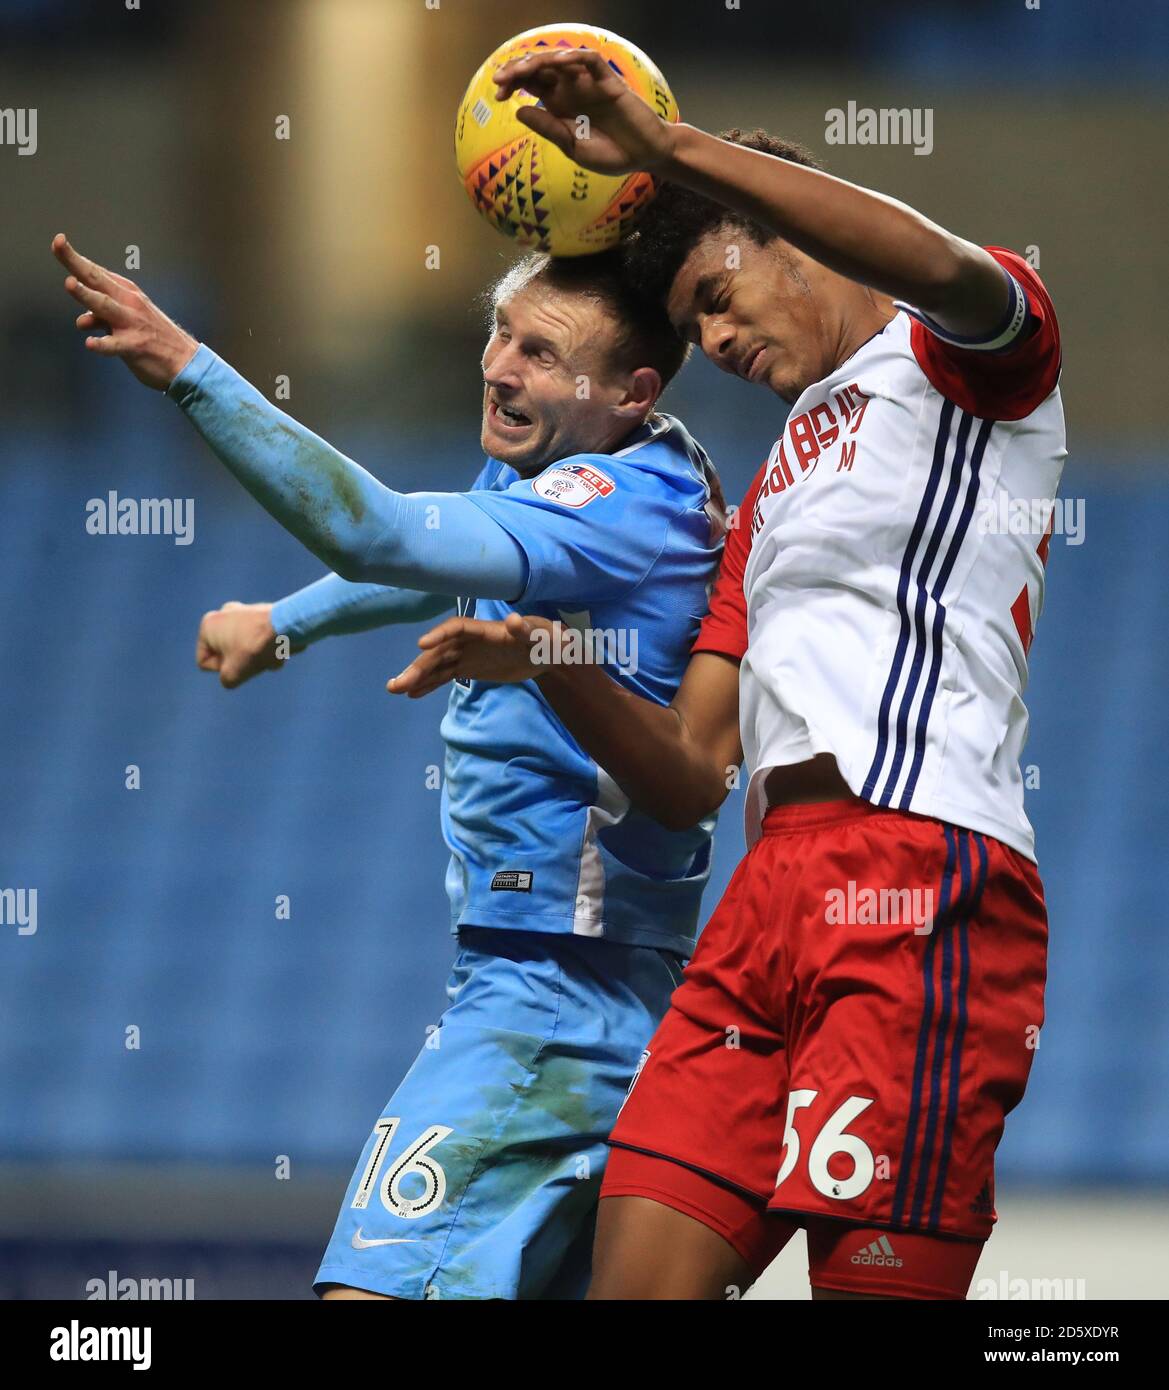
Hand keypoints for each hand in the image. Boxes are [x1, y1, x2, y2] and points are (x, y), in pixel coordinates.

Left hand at [52, 233, 198, 390]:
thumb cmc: (154, 340)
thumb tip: (81, 320)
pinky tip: (91, 344)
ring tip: (69, 284)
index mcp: (126, 293)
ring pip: (104, 306)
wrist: (186, 362)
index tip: (58, 241)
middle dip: (75, 262)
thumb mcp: (128, 322)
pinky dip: (103, 344)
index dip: (75, 257)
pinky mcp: (136, 346)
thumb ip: (102, 318)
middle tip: (58, 244)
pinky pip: (115, 345)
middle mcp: (128, 303)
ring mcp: (132, 324)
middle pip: (96, 279)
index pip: (96, 273)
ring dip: (87, 295)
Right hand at [197, 601, 295, 688]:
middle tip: (258, 661)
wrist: (287, 626)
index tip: (238, 663)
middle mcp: (222, 614)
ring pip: (247, 648)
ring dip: (260, 658)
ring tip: (273, 657)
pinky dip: (269, 647)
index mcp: (208, 625)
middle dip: (246, 663)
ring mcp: (244, 611)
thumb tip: (233, 676)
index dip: (222, 669)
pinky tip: (282, 650)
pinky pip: (261, 639)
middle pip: (229, 654)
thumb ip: (226, 680)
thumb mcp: (233, 674)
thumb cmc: (255, 648)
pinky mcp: (263, 613)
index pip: (205, 661)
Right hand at [387, 612, 557, 698]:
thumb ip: (526, 630)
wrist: (546, 654)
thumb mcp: (541, 635)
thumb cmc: (546, 640)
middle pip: (439, 652)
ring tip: (395, 689)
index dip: (440, 635)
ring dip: (416, 676)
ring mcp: (467, 655)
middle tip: (397, 684)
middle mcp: (470, 641)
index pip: (457, 628)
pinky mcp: (468, 668)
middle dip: (418, 666)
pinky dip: (429, 684)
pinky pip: (444, 676)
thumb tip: (514, 621)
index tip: (421, 646)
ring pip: (436, 665)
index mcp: (485, 629)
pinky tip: (413, 694)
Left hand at [492, 48, 676, 176]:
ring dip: (540, 60)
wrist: (644, 157)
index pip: (530, 84)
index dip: (512, 84)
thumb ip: (549, 129)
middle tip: (501, 79)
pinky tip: (561, 61)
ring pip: (561, 59)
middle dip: (518, 69)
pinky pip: (591, 61)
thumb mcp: (573, 147)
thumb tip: (520, 110)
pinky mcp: (609, 82)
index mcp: (558, 105)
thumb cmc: (610, 153)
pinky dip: (576, 57)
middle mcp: (571, 89)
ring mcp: (589, 83)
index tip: (498, 95)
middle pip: (540, 68)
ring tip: (523, 68)